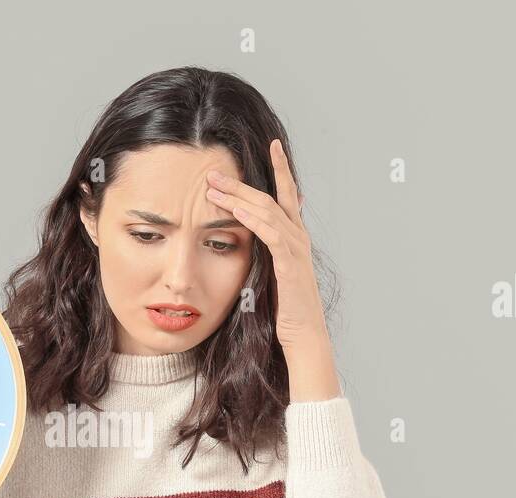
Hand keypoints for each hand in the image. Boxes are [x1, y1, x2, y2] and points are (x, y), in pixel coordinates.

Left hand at [204, 140, 328, 351]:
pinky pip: (272, 235)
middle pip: (270, 198)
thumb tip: (249, 236)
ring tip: (214, 187)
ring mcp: (296, 250)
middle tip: (213, 170)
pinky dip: (254, 221)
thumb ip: (266, 250)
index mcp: (294, 237)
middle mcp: (298, 237)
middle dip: (241, 183)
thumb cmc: (284, 308)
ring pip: (268, 211)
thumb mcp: (272, 272)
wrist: (302, 335)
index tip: (271, 146)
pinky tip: (237, 212)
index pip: (287, 195)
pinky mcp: (290, 265)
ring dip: (239, 198)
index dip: (280, 169)